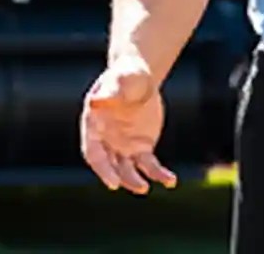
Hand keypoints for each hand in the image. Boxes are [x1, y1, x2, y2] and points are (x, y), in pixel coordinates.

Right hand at [79, 55, 177, 194]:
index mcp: (93, 125)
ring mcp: (123, 147)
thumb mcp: (120, 79)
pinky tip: (170, 180)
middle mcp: (105, 140)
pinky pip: (149, 166)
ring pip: (128, 170)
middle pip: (110, 166)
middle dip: (122, 178)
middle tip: (141, 187)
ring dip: (137, 181)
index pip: (93, 153)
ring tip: (148, 187)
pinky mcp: (141, 149)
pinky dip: (159, 174)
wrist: (141, 78)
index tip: (113, 183)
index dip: (102, 169)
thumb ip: (111, 90)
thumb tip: (97, 99)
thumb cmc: (126, 75)